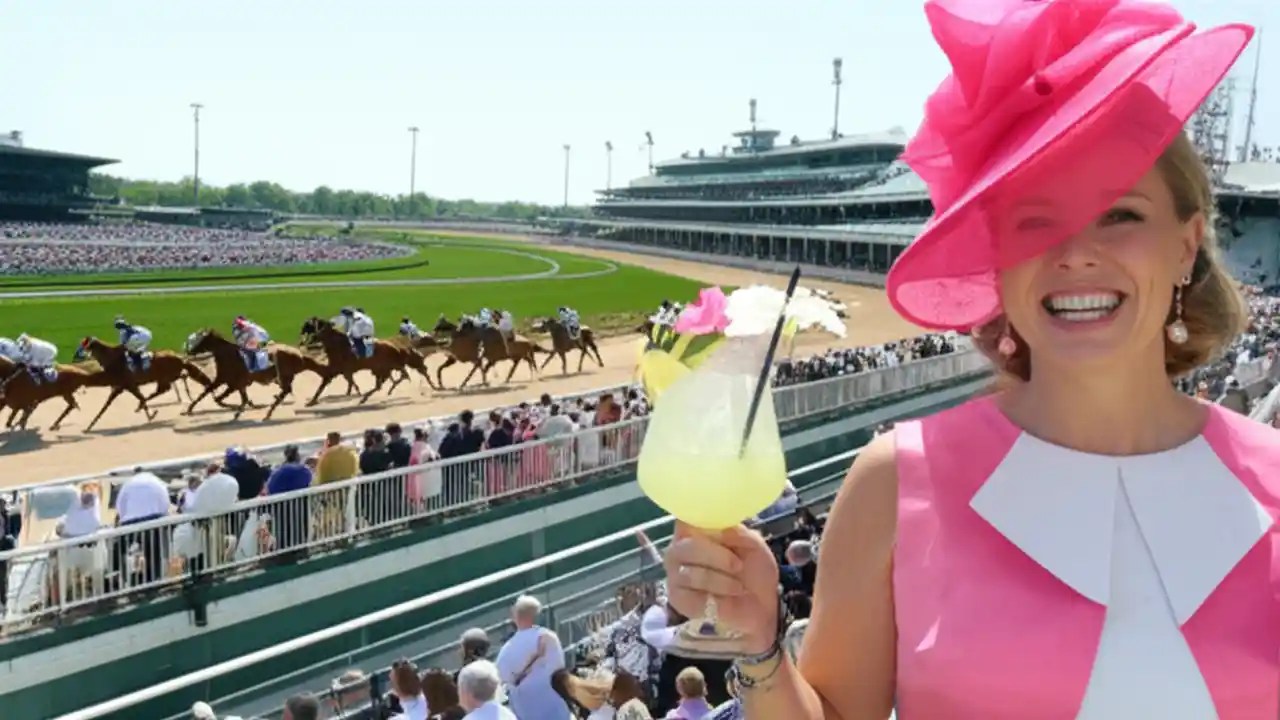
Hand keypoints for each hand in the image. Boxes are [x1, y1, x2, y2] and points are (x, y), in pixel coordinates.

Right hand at [664, 521, 779, 654]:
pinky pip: (689, 594)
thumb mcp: (754, 545)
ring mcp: (675, 574)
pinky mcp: (677, 598)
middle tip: (738, 565)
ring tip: (738, 587)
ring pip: (690, 573)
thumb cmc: (754, 570)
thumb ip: (737, 532)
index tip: (719, 529)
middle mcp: (679, 548)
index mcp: (696, 529)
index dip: (698, 520)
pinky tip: (724, 599)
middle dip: (716, 556)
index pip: (684, 515)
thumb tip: (721, 528)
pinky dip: (713, 596)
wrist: (762, 606)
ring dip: (720, 580)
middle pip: (686, 546)